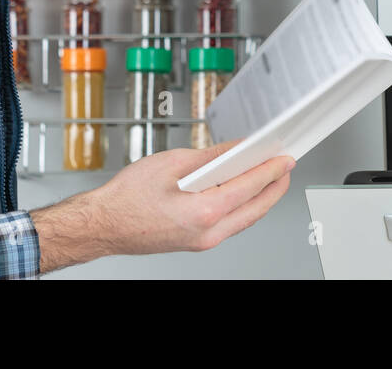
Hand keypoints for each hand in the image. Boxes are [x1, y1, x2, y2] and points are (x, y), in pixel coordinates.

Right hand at [30, 139, 294, 270]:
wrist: (105, 224)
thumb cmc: (127, 197)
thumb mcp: (171, 163)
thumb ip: (210, 156)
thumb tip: (235, 149)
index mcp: (204, 211)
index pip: (250, 187)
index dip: (271, 170)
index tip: (284, 158)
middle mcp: (208, 232)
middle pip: (255, 208)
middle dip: (274, 187)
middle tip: (286, 168)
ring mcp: (203, 241)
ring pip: (244, 219)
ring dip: (261, 199)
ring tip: (270, 178)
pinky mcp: (196, 242)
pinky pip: (230, 224)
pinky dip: (243, 207)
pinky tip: (243, 193)